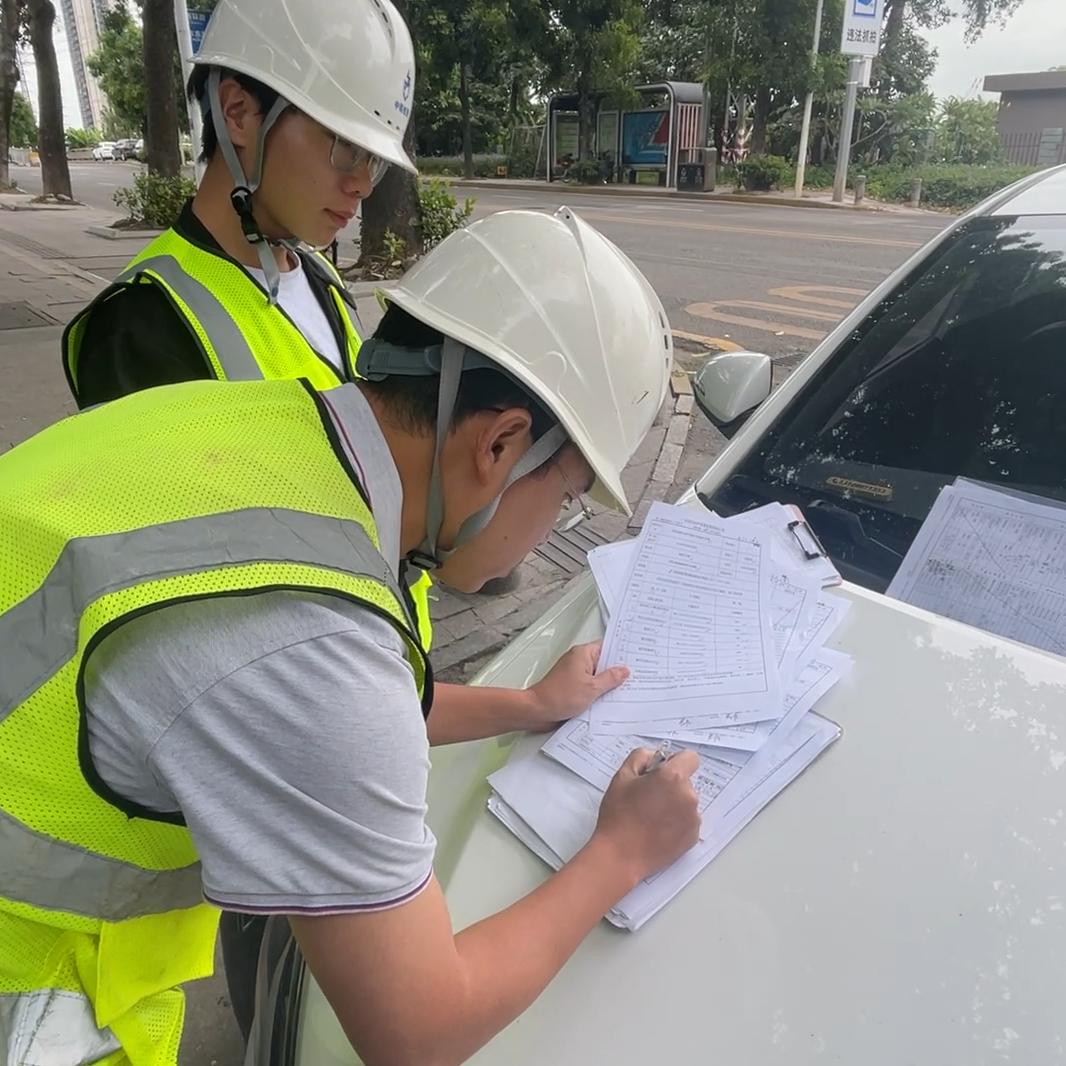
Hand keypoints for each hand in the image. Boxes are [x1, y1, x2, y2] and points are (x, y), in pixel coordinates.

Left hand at [525, 641, 628, 731]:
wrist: (538, 710)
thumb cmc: (558, 696)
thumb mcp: (592, 688)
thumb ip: (610, 679)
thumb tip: (623, 671)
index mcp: (582, 654)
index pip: (607, 647)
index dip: (621, 653)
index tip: (635, 658)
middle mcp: (578, 661)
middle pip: (603, 662)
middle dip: (616, 670)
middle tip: (633, 676)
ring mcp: (575, 673)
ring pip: (597, 675)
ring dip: (607, 683)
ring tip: (623, 689)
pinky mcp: (572, 686)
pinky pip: (590, 685)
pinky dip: (598, 691)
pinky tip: (607, 699)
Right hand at [593, 748, 700, 883]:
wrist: (620, 856)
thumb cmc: (618, 816)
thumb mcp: (622, 777)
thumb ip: (640, 757)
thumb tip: (654, 756)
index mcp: (673, 777)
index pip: (690, 757)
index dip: (675, 761)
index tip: (662, 771)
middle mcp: (689, 796)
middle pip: (686, 781)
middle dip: (671, 784)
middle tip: (648, 797)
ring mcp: (693, 819)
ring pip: (686, 801)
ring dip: (674, 804)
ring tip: (650, 817)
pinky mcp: (693, 837)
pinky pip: (688, 821)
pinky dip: (676, 822)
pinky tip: (656, 830)